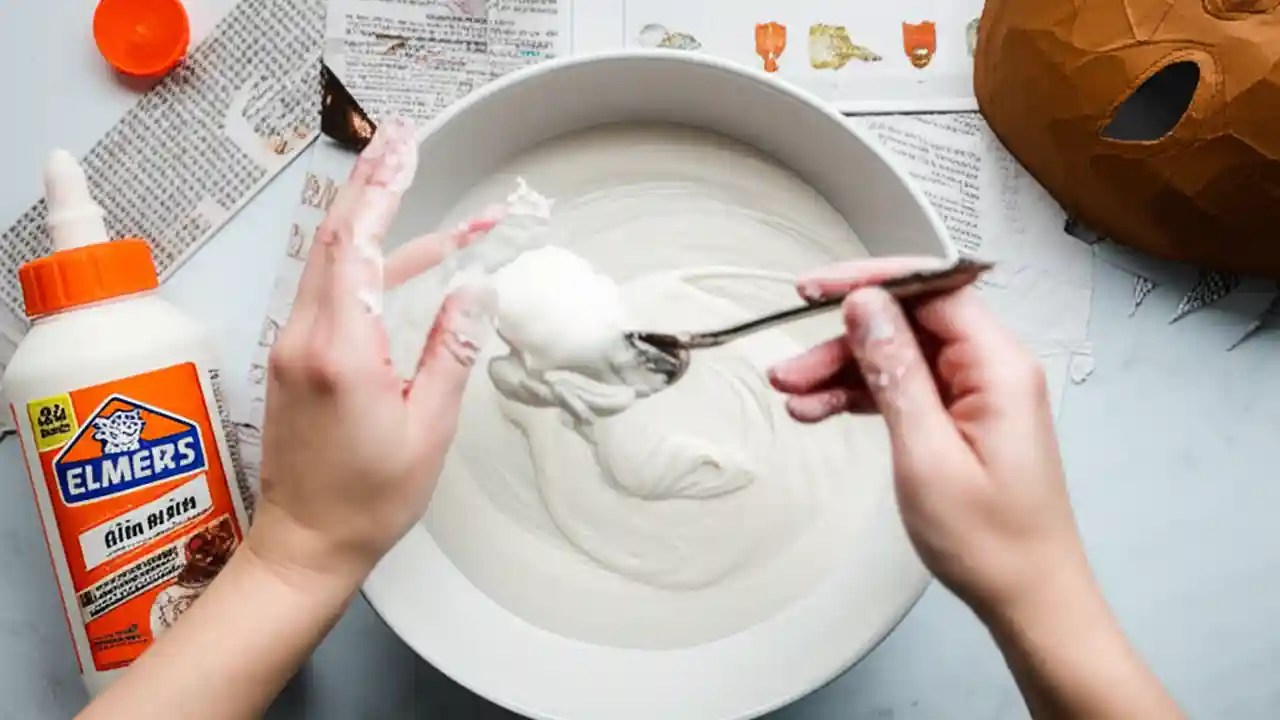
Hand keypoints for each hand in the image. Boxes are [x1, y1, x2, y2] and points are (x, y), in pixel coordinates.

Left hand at [249, 120, 496, 588]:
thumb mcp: (429, 427)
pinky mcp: (297, 357)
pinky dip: (372, 265)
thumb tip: (476, 288)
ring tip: (419, 181)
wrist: (307, 543)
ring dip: (376, 219)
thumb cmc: (370, 498)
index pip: (358, 247)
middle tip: (402, 136)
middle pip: (335, 237)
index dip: (382, 189)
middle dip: (371, 181)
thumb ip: (451, 350)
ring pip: (333, 261)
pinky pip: (333, 292)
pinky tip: (417, 259)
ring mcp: (294, 345)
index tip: (405, 147)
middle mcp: (306, 338)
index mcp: (341, 353)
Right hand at [768, 257, 1091, 617]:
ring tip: (793, 393)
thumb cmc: (992, 541)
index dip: (870, 282)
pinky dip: (863, 396)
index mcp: (999, 366)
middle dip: (844, 339)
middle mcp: (993, 370)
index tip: (816, 290)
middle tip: (790, 364)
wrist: (1028, 597)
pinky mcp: (963, 417)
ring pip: (899, 357)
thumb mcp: (926, 454)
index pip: (932, 289)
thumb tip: (866, 307)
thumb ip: (894, 373)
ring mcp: (978, 394)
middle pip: (908, 324)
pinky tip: (821, 408)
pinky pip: (906, 388)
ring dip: (843, 371)